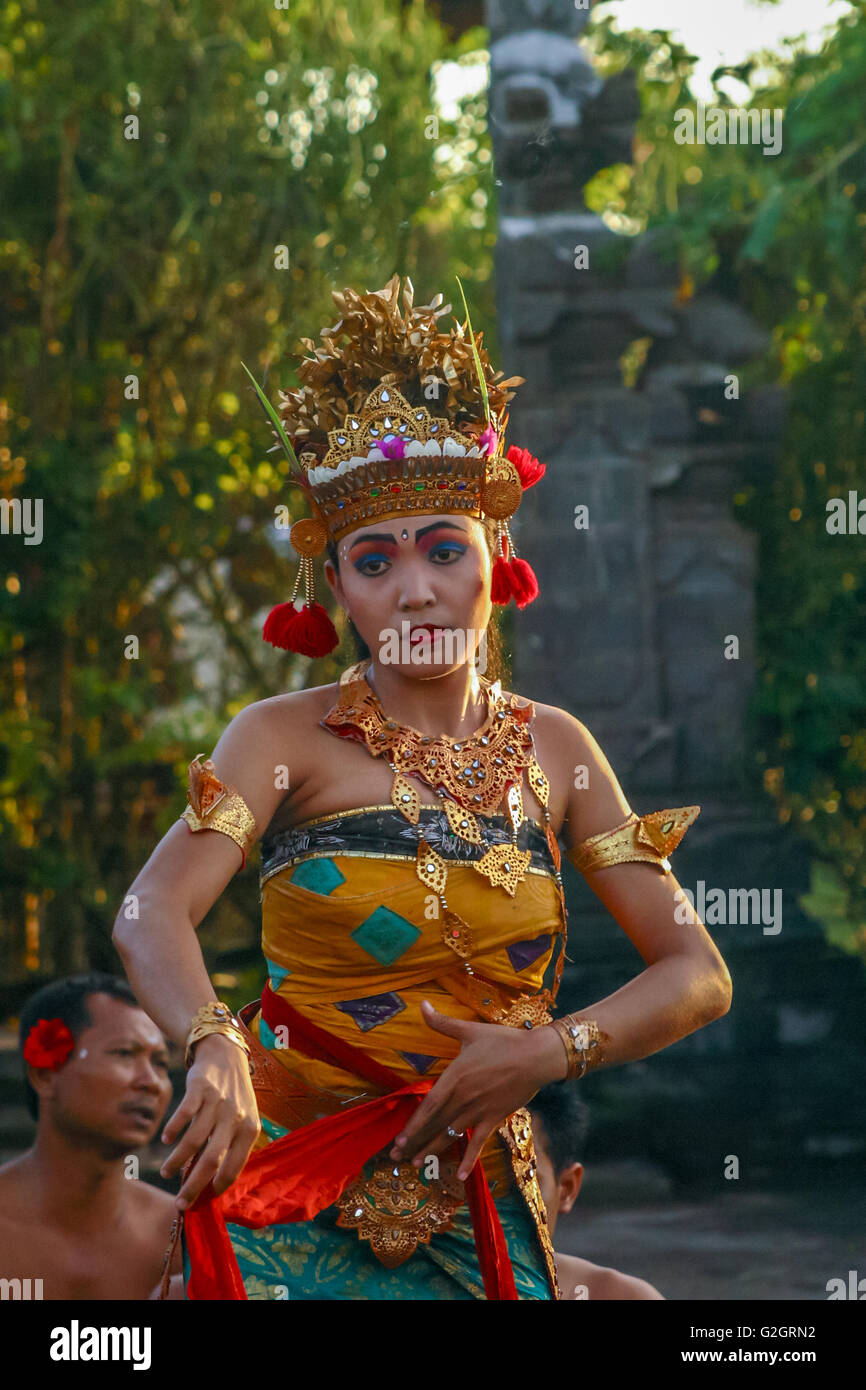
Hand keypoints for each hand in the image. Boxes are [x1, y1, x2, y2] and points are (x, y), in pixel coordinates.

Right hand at [160, 1033, 259, 1208]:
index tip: (203, 1201)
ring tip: (167, 1172)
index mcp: (250, 1129)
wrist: (227, 1055)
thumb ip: (230, 1147)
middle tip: (180, 1203)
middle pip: (212, 1160)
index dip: (217, 1186)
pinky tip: (166, 1139)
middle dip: (193, 1186)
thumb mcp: (243, 1120)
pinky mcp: (200, 1088)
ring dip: (177, 1161)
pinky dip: (173, 1129)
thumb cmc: (235, 1096)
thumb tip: (208, 1182)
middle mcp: (235, 1117)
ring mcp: (217, 1102)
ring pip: (194, 1140)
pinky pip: (184, 1114)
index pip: (234, 1167)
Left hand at [388, 1000, 567, 1179]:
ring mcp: (479, 1110)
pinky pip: (478, 1142)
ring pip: (451, 1134)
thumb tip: (422, 1005)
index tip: (399, 1139)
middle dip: (415, 1141)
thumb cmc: (503, 1041)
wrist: (535, 1056)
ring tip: (417, 1164)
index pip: (428, 1105)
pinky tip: (461, 1174)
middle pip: (434, 1124)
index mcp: (454, 1077)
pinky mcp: (494, 1118)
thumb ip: (443, 1023)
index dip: (413, 1124)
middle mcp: (463, 1097)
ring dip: (433, 1150)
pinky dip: (469, 1159)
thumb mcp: (470, 1031)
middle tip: (398, 1157)